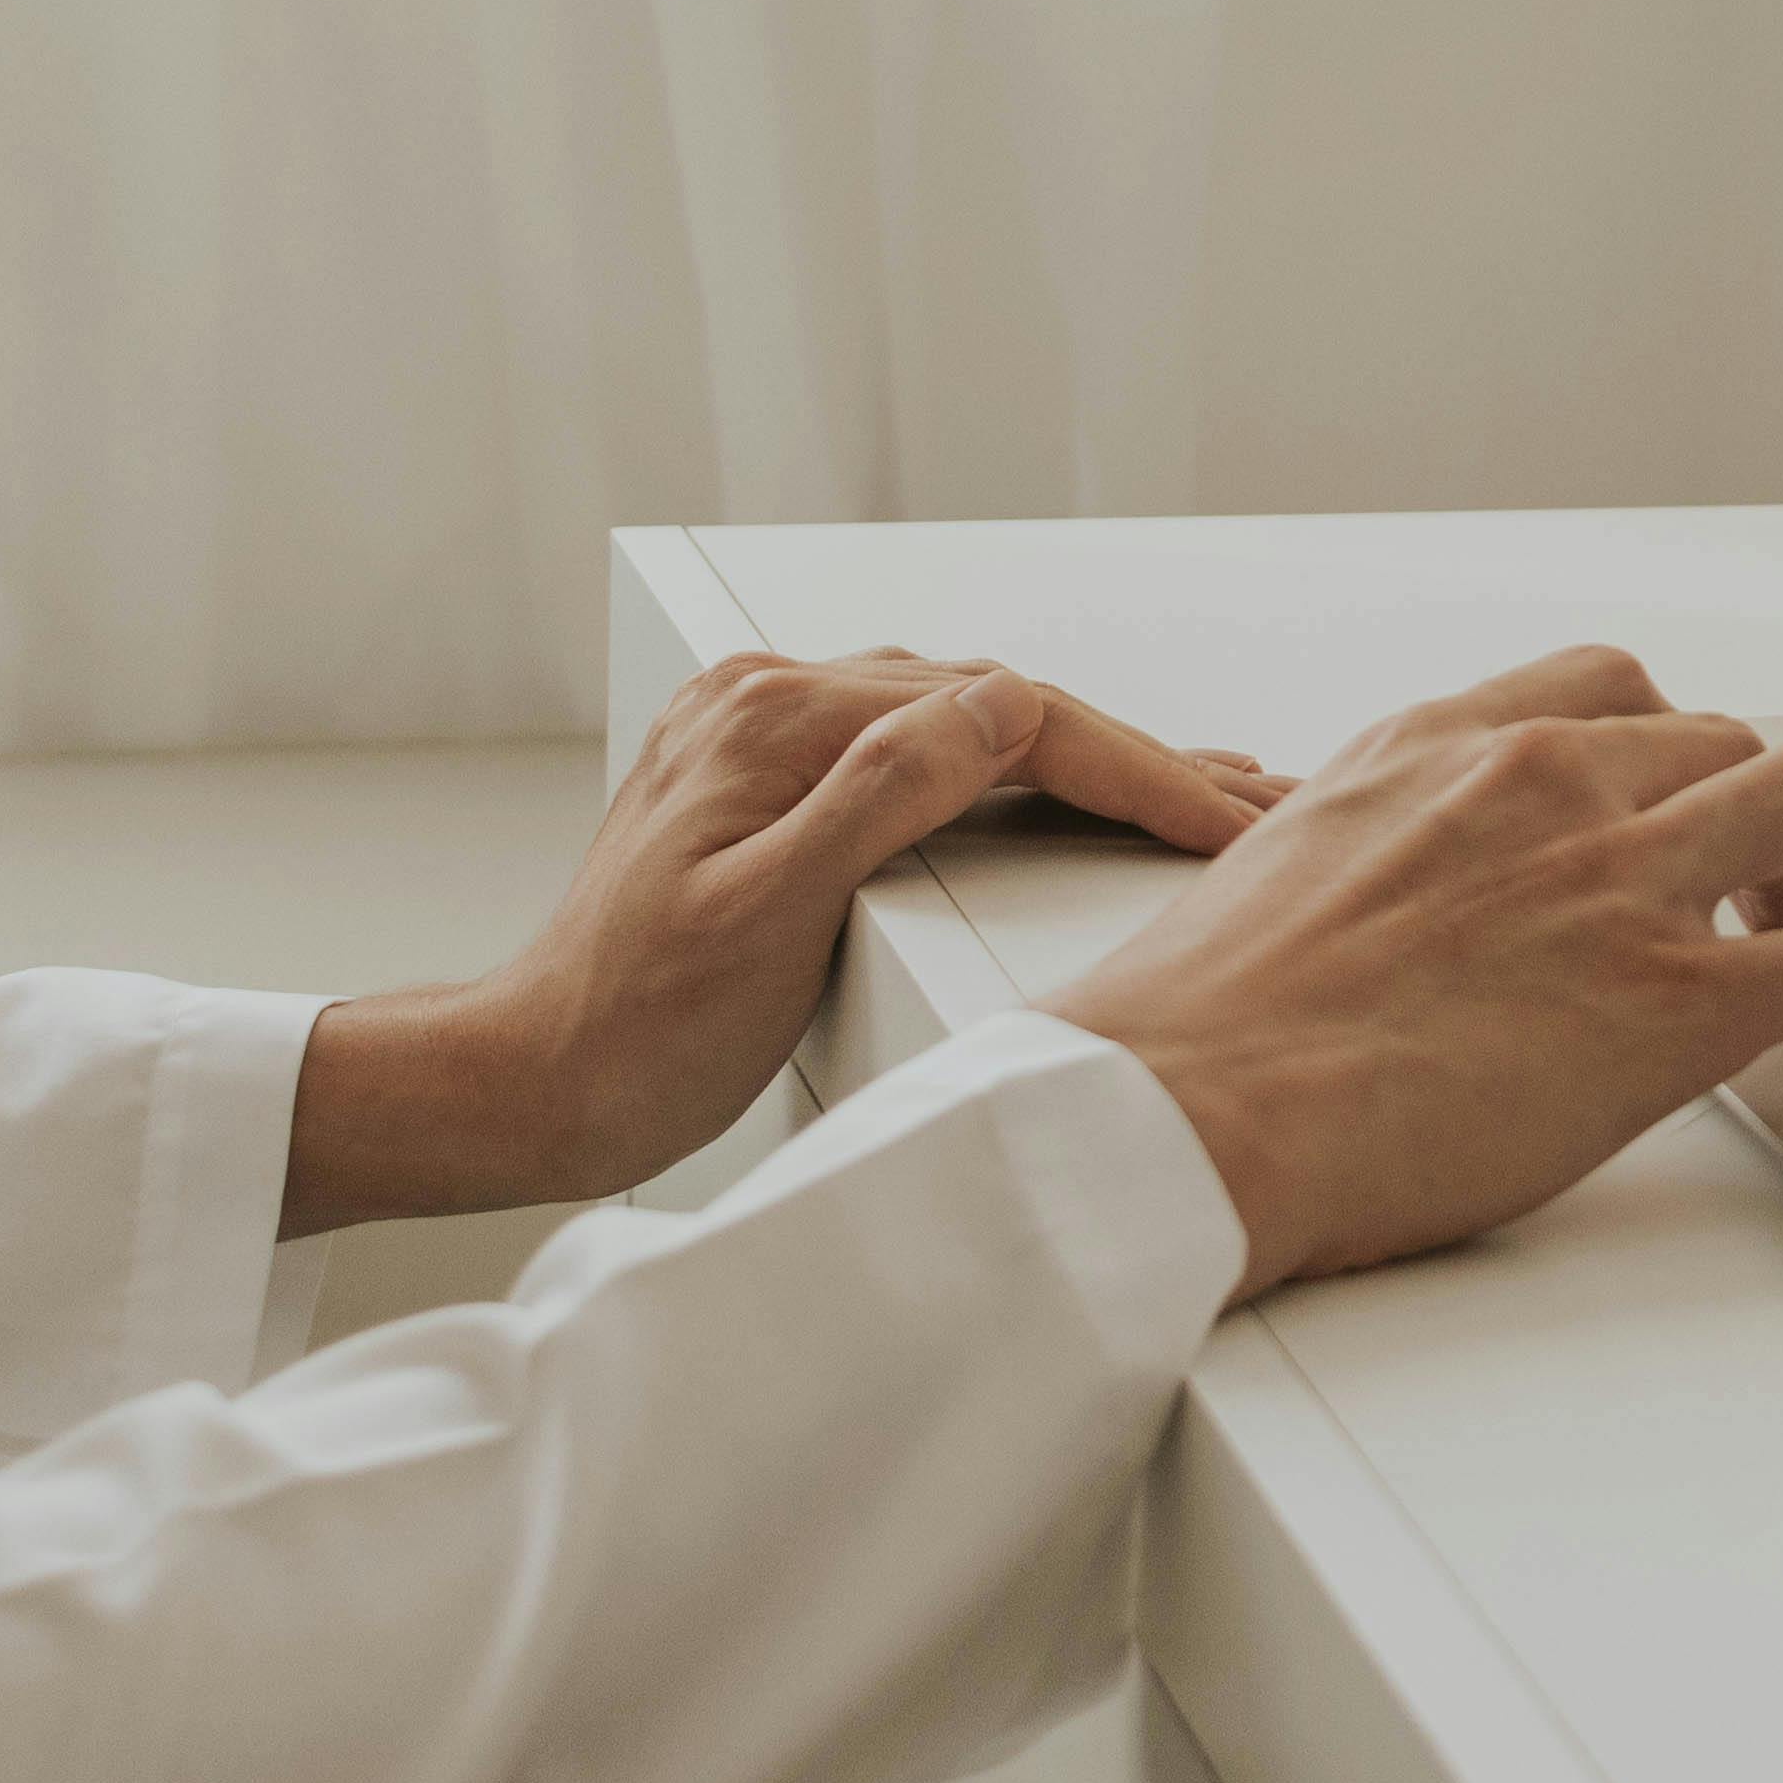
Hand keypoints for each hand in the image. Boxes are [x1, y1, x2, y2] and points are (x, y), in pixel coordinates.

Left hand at [283, 648, 1287, 1232]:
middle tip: (1258, 802)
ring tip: (1198, 793)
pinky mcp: (765, 780)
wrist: (523, 1083)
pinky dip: (1010, 771)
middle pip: (999, 709)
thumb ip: (880, 796)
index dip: (1135, 767)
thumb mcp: (764, 920)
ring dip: (1084, 759)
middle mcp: (774, 699)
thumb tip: (994, 705)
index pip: (1010, 718)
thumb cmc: (633, 1035)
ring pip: (967, 726)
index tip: (1228, 821)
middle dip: (1134, 758)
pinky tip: (1065, 787)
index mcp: (781, 719)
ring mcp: (767, 734)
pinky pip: (918, 751)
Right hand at [1046, 645, 1782, 1294]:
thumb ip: (1361, 867)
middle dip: (1776, 812)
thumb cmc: (1193, 1038)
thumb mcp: (1271, 890)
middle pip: (1731, 738)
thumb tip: (1368, 914)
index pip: (1611, 690)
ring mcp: (1627, 880)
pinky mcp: (1685, 999)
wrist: (1178, 1112)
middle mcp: (1549, 782)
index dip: (1674, 751)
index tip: (1683, 808)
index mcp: (1441, 750)